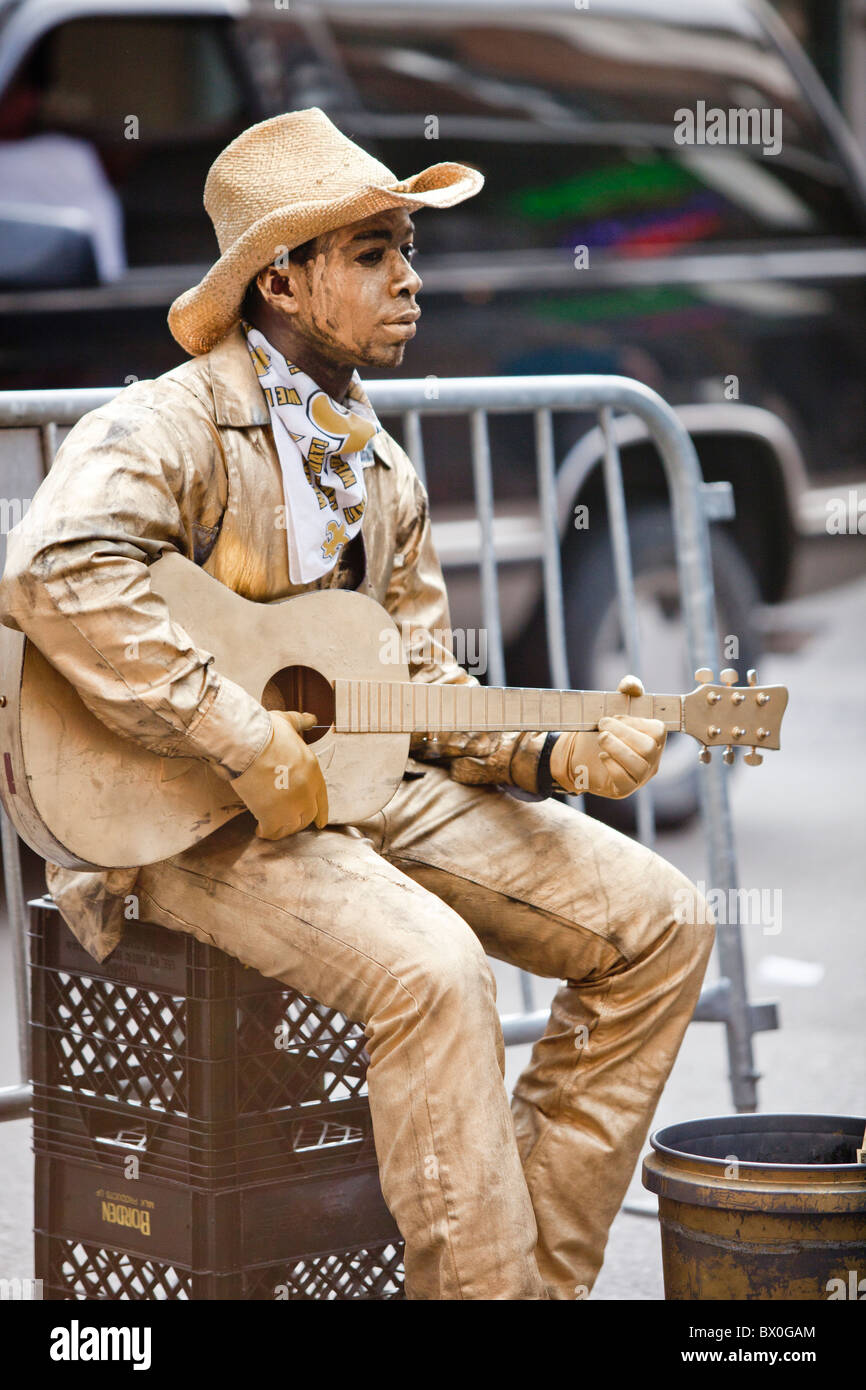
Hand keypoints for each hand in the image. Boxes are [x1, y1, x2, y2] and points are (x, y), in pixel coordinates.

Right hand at [232, 710, 328, 837]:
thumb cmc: (265, 731)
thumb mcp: (287, 722)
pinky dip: (266, 833)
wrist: (246, 745)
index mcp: (313, 771)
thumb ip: (301, 722)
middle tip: (288, 822)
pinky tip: (259, 830)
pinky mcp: (272, 817)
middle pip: (308, 815)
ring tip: (272, 826)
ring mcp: (291, 807)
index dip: (320, 812)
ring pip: (292, 827)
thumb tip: (312, 719)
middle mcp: (307, 792)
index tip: (319, 822)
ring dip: (283, 828)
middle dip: (298, 820)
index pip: (322, 798)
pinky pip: (273, 832)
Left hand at [549, 674, 665, 798]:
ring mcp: (640, 776)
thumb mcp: (614, 706)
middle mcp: (652, 758)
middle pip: (648, 748)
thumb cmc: (603, 730)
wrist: (579, 753)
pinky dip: (613, 766)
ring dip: (617, 748)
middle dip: (623, 733)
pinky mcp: (624, 789)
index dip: (636, 722)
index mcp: (654, 738)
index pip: (658, 730)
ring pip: (639, 766)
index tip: (615, 716)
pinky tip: (602, 756)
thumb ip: (627, 691)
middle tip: (602, 725)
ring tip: (601, 738)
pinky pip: (626, 782)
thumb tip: (631, 684)